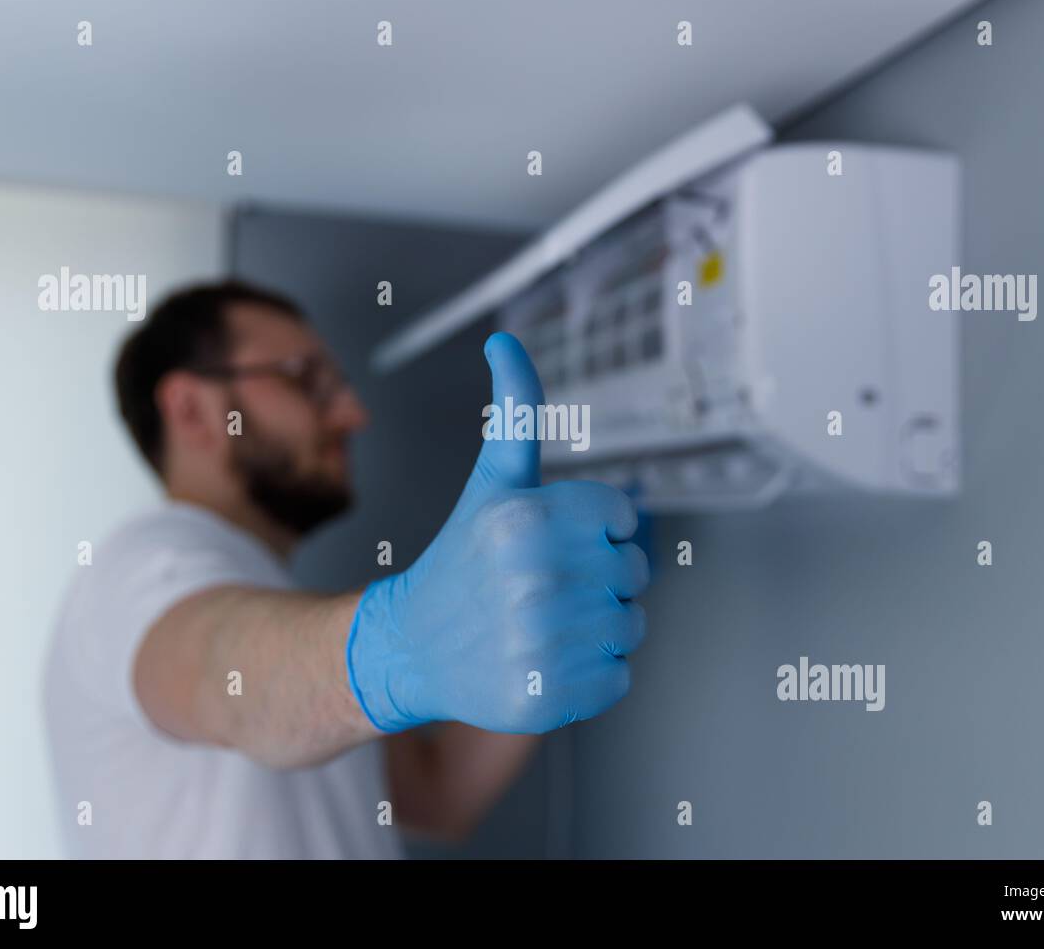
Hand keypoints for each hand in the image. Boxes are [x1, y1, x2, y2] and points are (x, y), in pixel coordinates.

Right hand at [346, 332, 649, 732]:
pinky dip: (590, 674)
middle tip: (544, 584)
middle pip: (633, 571)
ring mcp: (538, 644)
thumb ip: (514, 412)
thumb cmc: (462, 559)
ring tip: (543, 622)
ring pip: (629, 626)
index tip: (551, 539)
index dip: (593, 527)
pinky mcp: (544, 699)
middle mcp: (532, 579)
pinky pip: (617, 677)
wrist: (410, 645)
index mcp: (526, 518)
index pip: (620, 517)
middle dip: (598, 576)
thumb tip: (506, 343)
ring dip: (598, 626)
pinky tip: (545, 659)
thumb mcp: (492, 480)